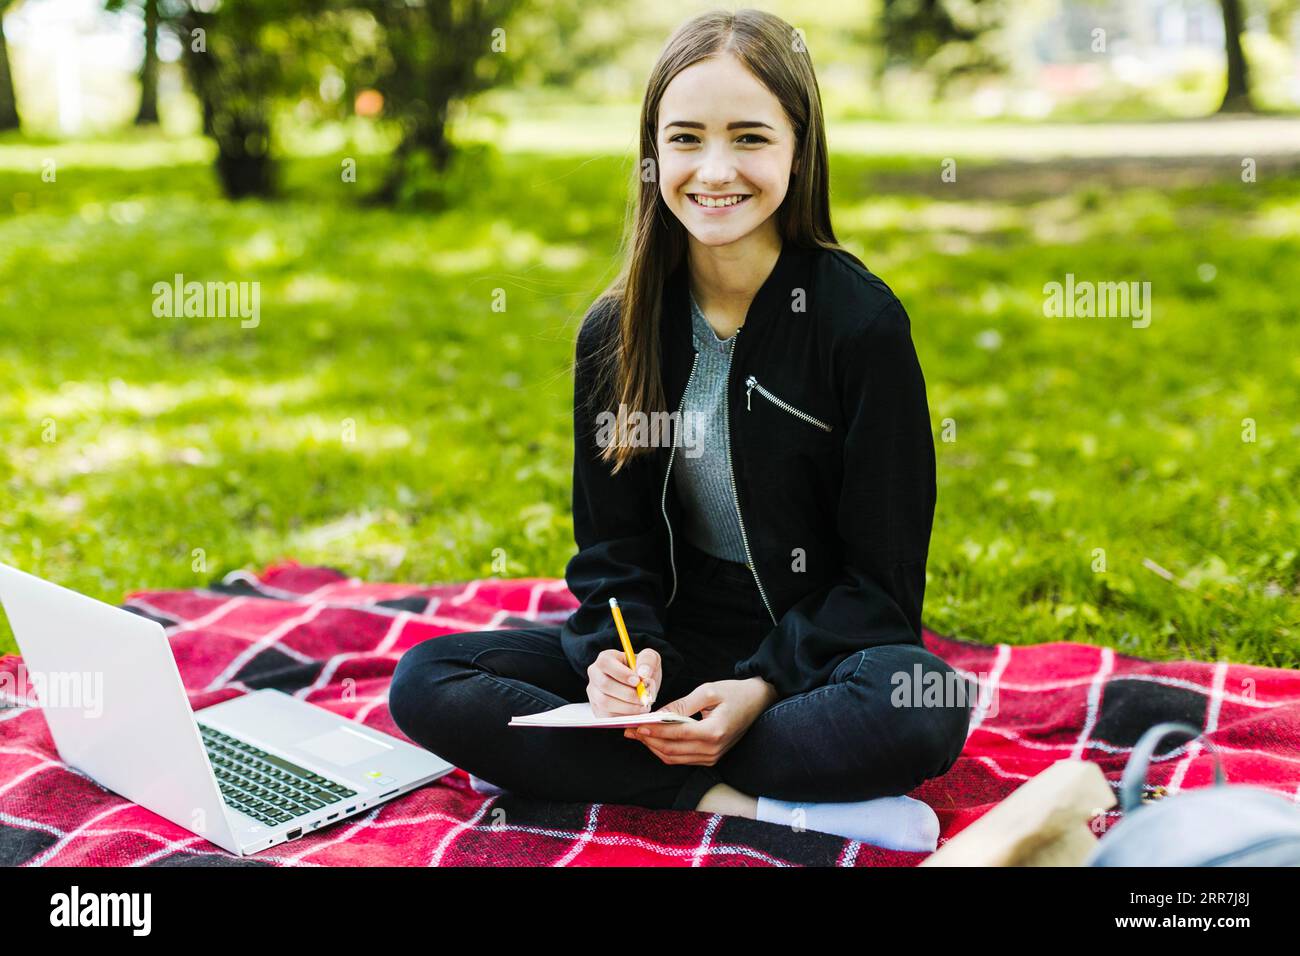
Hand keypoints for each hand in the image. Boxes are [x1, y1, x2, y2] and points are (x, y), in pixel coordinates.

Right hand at [587, 646, 661, 717]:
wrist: (641, 686)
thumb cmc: (642, 670)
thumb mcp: (650, 658)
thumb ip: (648, 660)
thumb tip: (643, 673)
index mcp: (605, 658)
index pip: (606, 663)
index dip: (621, 673)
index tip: (638, 681)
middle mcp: (595, 674)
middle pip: (605, 685)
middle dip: (628, 693)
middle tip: (644, 697)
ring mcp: (594, 693)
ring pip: (605, 702)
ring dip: (628, 707)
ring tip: (643, 705)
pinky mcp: (597, 709)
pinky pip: (607, 716)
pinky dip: (624, 716)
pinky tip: (636, 711)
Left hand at [623, 678, 775, 765]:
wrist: (757, 702)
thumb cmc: (733, 693)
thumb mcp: (707, 692)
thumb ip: (681, 706)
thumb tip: (657, 715)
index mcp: (714, 732)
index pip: (676, 735)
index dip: (653, 731)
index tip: (636, 725)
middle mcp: (713, 750)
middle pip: (672, 750)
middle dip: (648, 741)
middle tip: (629, 730)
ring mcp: (713, 757)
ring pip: (674, 758)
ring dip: (654, 747)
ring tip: (637, 735)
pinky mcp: (711, 758)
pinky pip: (682, 759)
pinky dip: (665, 751)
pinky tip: (653, 739)